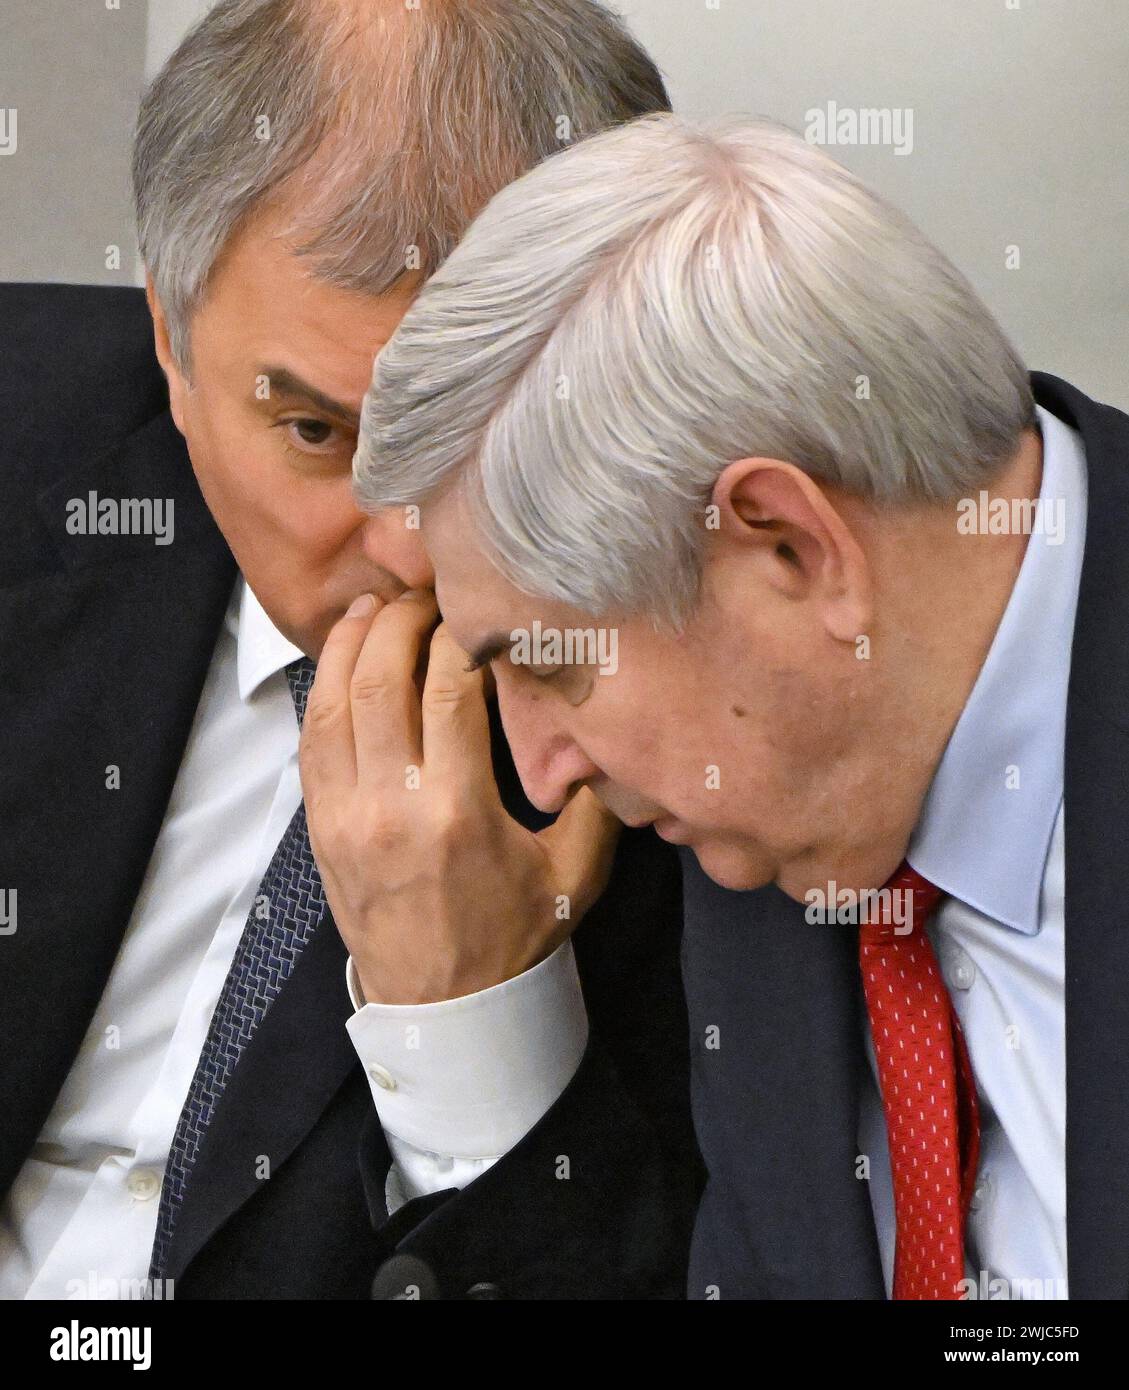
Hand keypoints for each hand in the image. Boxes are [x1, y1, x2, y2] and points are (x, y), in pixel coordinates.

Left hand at [299, 590, 620, 1003]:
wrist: (445, 1009)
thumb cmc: (513, 938)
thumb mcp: (575, 873)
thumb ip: (592, 799)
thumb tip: (599, 730)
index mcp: (458, 811)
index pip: (447, 690)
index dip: (458, 636)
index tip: (476, 612)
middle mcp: (393, 806)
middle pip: (379, 681)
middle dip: (400, 623)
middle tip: (424, 597)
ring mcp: (346, 817)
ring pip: (332, 704)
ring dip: (350, 645)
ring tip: (374, 608)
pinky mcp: (321, 829)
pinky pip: (311, 743)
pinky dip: (323, 693)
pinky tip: (342, 664)